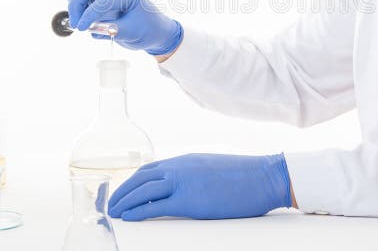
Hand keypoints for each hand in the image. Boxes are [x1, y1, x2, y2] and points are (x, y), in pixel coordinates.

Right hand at [66, 0, 182, 54]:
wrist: (156, 30)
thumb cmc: (148, 30)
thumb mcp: (134, 34)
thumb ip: (114, 31)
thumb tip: (93, 29)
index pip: (103, 0)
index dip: (89, 14)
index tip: (82, 28)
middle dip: (76, 4)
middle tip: (77, 25)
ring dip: (74, 1)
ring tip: (78, 20)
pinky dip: (76, 1)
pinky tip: (82, 16)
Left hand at [107, 153, 292, 220]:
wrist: (264, 177)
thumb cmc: (245, 177)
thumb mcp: (212, 169)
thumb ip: (193, 175)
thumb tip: (182, 188)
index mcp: (185, 160)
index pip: (149, 169)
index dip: (132, 181)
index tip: (123, 191)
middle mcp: (180, 167)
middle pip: (140, 178)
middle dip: (123, 191)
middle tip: (112, 203)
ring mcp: (184, 182)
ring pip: (143, 190)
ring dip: (125, 201)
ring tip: (115, 212)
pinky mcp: (190, 201)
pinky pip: (156, 206)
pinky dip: (138, 211)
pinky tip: (129, 217)